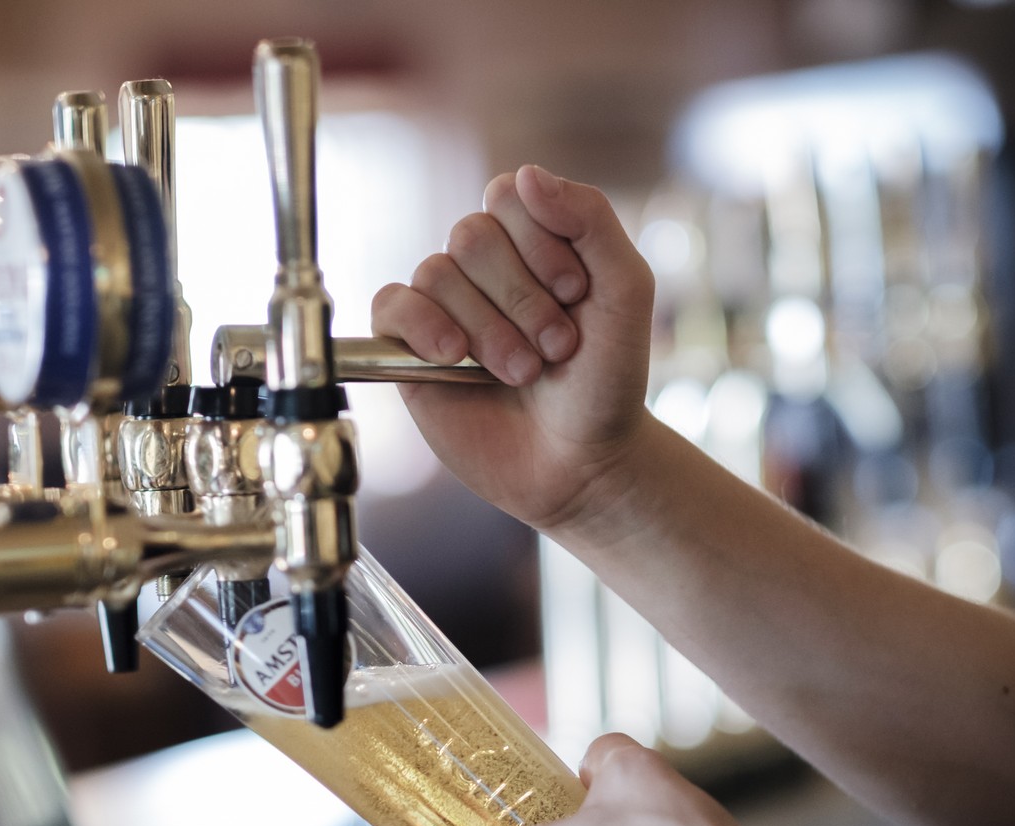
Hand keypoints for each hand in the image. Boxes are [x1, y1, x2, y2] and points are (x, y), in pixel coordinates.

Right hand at [371, 165, 656, 531]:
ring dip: (487, 328)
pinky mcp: (409, 350)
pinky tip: (454, 358)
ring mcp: (443, 307)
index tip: (576, 292)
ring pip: (436, 273)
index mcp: (531, 241)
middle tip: (557, 346)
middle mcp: (482, 268)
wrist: (580, 462)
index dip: (539, 240)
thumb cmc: (605, 380)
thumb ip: (591, 220)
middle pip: (470, 235)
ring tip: (523, 372)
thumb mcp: (624, 291)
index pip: (509, 195)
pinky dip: (422, 327)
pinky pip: (390, 305)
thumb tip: (526, 175)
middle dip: (521, 296)